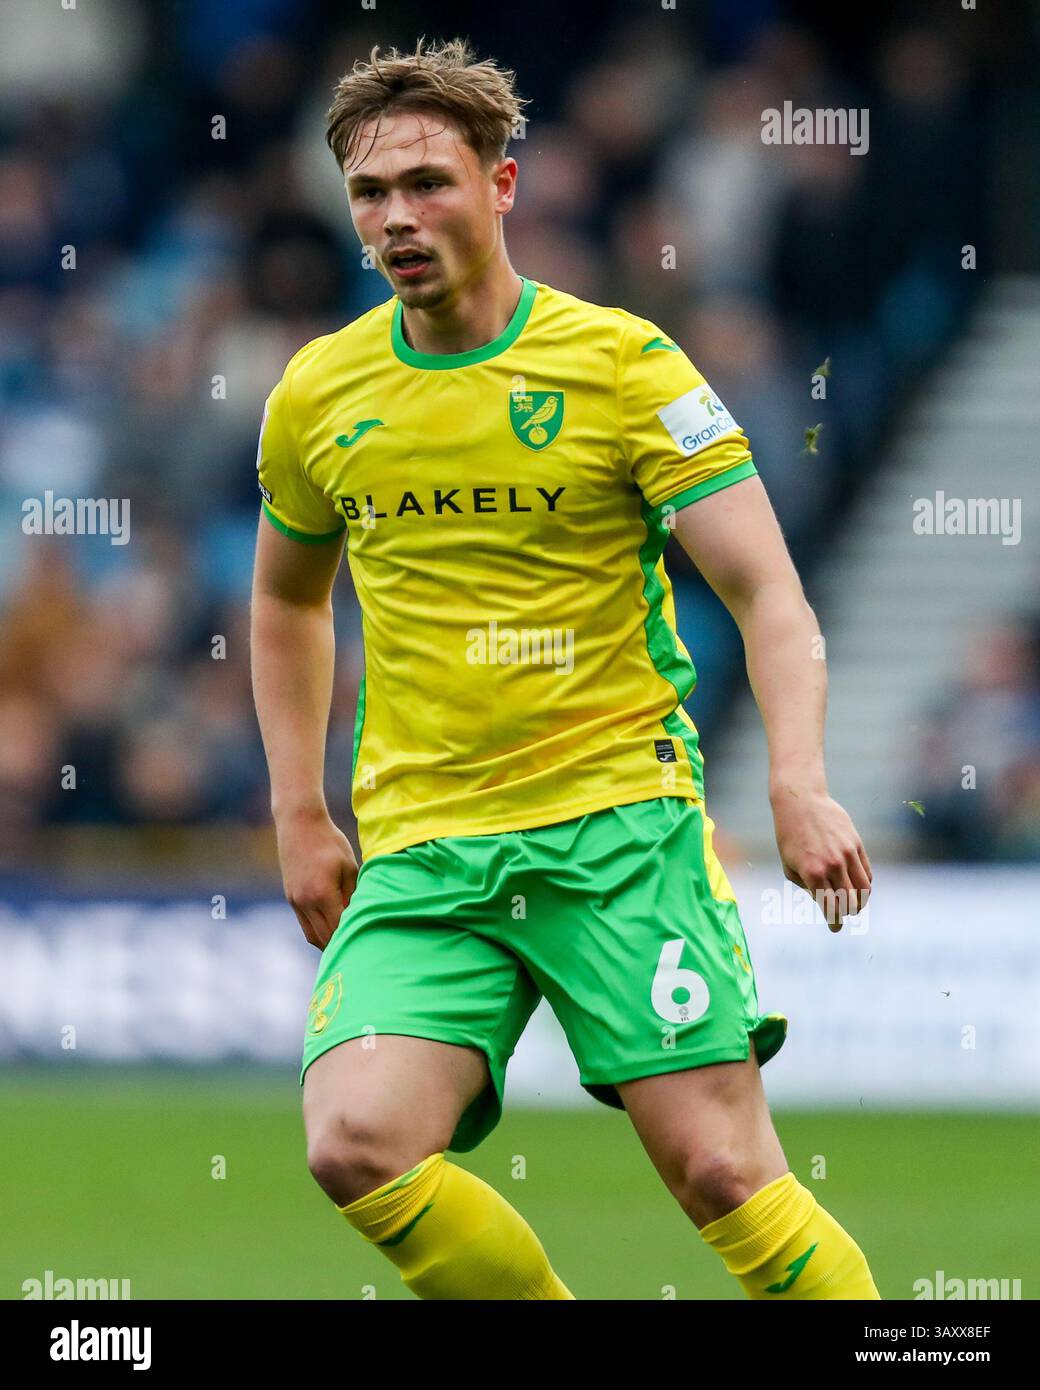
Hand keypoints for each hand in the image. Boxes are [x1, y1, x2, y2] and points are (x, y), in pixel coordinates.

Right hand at [275, 806, 358, 947]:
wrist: (299, 825)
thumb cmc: (330, 842)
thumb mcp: (349, 866)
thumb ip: (354, 894)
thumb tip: (361, 915)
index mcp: (322, 894)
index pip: (340, 927)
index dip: (354, 936)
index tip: (369, 941)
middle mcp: (305, 902)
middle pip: (325, 937)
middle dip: (342, 945)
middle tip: (362, 948)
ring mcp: (295, 902)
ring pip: (313, 935)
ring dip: (329, 942)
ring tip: (348, 943)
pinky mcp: (291, 898)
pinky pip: (305, 925)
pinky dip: (318, 932)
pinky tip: (333, 930)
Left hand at [770, 785, 871, 931]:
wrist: (801, 801)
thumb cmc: (789, 836)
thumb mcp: (790, 865)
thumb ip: (807, 887)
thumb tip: (825, 902)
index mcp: (812, 873)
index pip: (830, 907)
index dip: (834, 922)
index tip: (835, 928)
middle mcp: (832, 865)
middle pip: (850, 902)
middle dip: (847, 914)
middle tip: (842, 915)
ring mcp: (847, 854)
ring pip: (864, 890)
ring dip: (860, 902)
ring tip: (853, 904)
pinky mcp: (856, 844)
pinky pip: (866, 872)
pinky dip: (864, 885)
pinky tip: (857, 887)